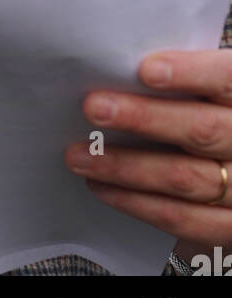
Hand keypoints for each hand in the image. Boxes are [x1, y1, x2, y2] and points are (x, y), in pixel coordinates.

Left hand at [65, 49, 231, 267]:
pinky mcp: (231, 229)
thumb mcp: (209, 95)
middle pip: (202, 131)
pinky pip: (184, 220)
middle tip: (94, 108)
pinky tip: (103, 187)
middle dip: (144, 119)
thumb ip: (185, 82)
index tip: (145, 70)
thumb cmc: (211, 117)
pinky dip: (137, 203)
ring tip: (80, 155)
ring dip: (125, 167)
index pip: (228, 79)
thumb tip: (120, 69)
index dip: (191, 73)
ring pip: (185, 178)